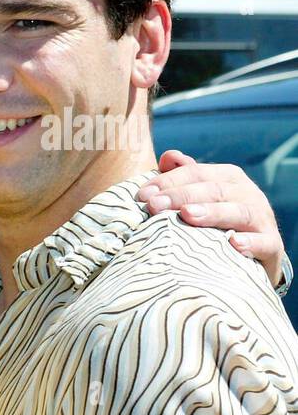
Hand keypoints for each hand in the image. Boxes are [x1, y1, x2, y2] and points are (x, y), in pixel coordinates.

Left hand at [139, 150, 285, 285]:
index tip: (142, 195)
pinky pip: (264, 243)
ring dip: (213, 213)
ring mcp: (262, 219)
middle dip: (181, 196)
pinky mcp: (273, 246)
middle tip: (153, 205)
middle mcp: (247, 194)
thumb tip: (168, 156)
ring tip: (188, 216)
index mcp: (228, 178)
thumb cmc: (216, 224)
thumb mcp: (200, 198)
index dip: (168, 181)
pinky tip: (233, 243)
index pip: (196, 173)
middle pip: (214, 190)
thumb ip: (184, 177)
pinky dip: (251, 243)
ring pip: (239, 212)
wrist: (253, 258)